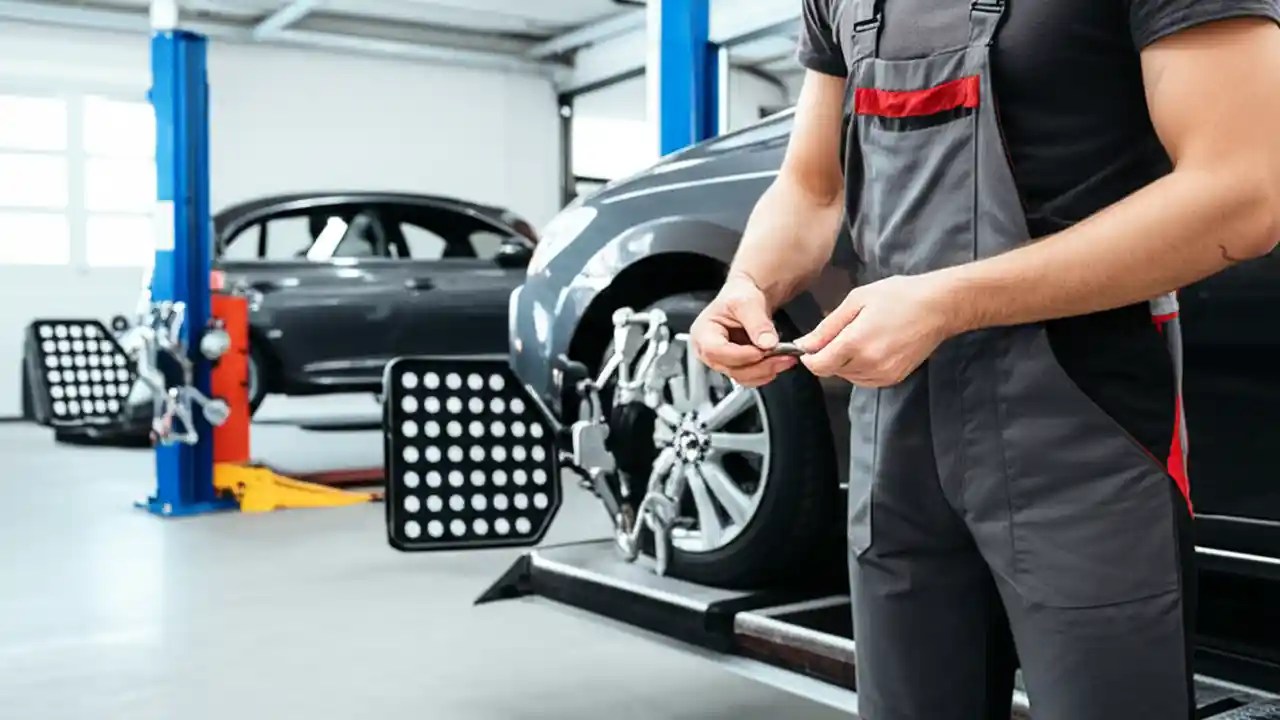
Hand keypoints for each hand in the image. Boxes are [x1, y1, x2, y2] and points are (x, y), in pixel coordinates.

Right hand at [690, 274, 798, 387]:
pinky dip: (766, 373)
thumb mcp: (747, 302)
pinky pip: (750, 377)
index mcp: (703, 333)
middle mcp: (708, 351)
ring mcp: (722, 361)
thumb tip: (768, 343)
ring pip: (742, 376)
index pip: (715, 351)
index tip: (762, 351)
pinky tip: (779, 361)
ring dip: (766, 371)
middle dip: (759, 365)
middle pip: (730, 368)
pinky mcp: (736, 367)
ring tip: (786, 358)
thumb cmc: (739, 295)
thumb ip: (757, 322)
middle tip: (783, 356)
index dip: (739, 355)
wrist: (747, 298)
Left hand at [796, 274, 955, 386]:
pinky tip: (871, 348)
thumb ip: (827, 327)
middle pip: (832, 371)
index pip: (818, 365)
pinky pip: (864, 379)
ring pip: (848, 376)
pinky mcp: (894, 379)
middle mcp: (869, 364)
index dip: (809, 357)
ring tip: (860, 337)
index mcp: (856, 343)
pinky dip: (860, 367)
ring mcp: (883, 374)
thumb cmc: (898, 296)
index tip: (809, 346)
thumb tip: (805, 344)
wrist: (938, 307)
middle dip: (828, 355)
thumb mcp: (856, 301)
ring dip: (844, 362)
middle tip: (841, 332)